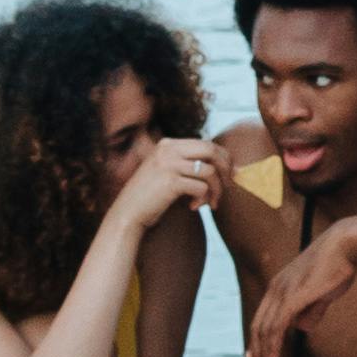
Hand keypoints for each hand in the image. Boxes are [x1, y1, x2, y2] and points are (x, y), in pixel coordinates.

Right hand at [107, 137, 222, 238]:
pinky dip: (203, 199)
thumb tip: (223, 165)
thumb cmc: (150, 197)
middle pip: (211, 150)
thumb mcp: (167, 172)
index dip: (223, 159)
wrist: (127, 214)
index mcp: (167, 144)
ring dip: (216, 189)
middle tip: (228, 186)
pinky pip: (201, 187)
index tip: (230, 175)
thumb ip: (186, 164)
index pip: (206, 143)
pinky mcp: (170, 182)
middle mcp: (168, 149)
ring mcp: (168, 164)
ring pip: (209, 171)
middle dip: (225, 169)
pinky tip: (194, 207)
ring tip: (211, 203)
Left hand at [243, 222, 356, 356]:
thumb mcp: (322, 292)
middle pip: (257, 327)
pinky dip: (272, 348)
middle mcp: (275, 289)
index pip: (261, 318)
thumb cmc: (339, 266)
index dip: (256, 341)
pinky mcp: (292, 297)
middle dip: (256, 355)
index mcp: (279, 286)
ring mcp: (282, 292)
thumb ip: (311, 309)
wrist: (347, 243)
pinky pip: (276, 328)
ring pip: (265, 331)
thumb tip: (302, 328)